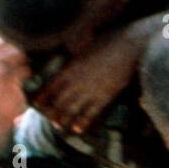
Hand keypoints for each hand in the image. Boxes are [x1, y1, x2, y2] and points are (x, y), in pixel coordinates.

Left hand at [34, 20, 153, 133]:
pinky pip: (92, 112)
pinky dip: (84, 121)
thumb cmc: (112, 38)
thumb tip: (72, 53)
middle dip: (52, 110)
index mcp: (73, 66)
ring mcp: (92, 89)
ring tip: (58, 126)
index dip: (44, 95)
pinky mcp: (106, 96)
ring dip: (64, 118)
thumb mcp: (89, 44)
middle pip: (60, 99)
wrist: (131, 45)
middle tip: (48, 119)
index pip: (53, 84)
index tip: (37, 103)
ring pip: (73, 108)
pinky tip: (78, 128)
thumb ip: (78, 53)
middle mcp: (79, 80)